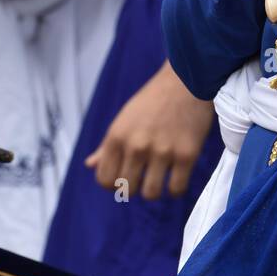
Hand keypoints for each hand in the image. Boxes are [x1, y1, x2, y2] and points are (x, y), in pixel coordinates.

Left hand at [84, 60, 213, 198]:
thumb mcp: (124, 119)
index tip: (125, 176)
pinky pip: (177, 189)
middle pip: (126, 190)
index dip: (113, 183)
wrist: (187, 81)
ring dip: (155, 190)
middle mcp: (136, 146)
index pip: (104, 180)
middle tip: (144, 175)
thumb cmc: (152, 100)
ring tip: (160, 177)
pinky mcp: (187, 155)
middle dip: (134, 187)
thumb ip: (106, 146)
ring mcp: (162, 152)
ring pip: (151, 194)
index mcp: (117, 136)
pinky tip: (177, 176)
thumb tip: (89, 166)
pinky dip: (176, 189)